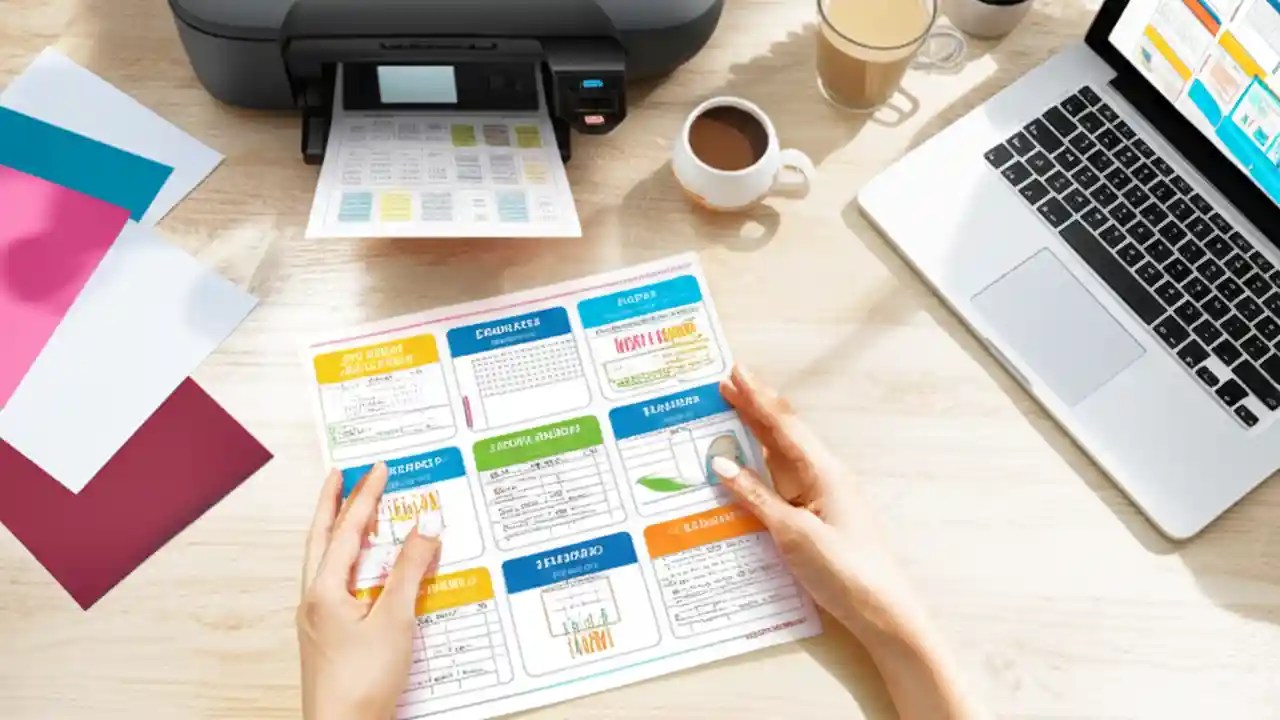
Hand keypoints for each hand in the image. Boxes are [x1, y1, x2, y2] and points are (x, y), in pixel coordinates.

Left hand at [297, 463, 442, 719]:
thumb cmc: (363, 683)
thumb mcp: (396, 620)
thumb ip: (410, 571)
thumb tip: (424, 528)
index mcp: (324, 591)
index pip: (347, 531)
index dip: (365, 497)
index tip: (377, 469)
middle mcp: (314, 601)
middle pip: (321, 540)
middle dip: (332, 505)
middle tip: (340, 476)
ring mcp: (317, 621)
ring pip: (325, 563)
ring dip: (338, 533)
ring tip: (351, 512)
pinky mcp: (328, 638)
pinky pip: (336, 587)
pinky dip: (349, 565)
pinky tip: (365, 570)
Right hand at [712, 365, 980, 718]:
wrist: (882, 610)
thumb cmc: (844, 569)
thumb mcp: (794, 533)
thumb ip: (756, 498)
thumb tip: (721, 466)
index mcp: (822, 470)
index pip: (783, 424)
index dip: (756, 396)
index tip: (733, 371)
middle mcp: (822, 475)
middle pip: (782, 433)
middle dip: (753, 407)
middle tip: (723, 383)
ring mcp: (819, 496)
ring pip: (780, 456)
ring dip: (754, 434)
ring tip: (727, 415)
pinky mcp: (815, 517)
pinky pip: (781, 483)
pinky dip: (758, 469)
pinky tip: (742, 470)